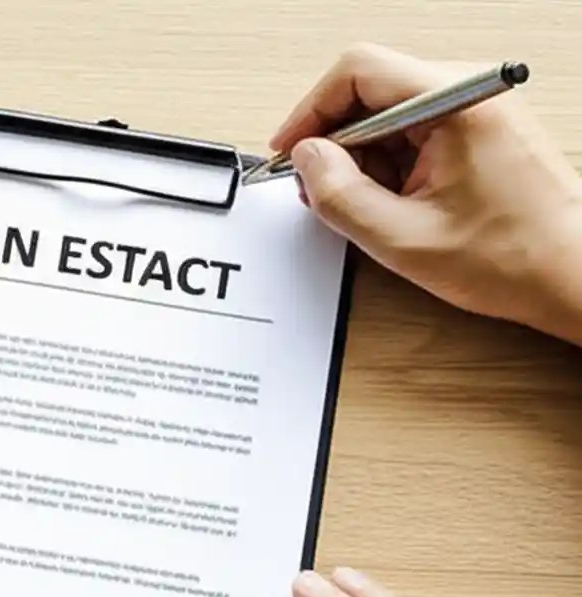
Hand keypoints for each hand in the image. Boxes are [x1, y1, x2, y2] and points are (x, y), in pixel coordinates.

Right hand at [272, 44, 581, 345]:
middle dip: (335, 141)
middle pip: (370, 90)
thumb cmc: (512, 259)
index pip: (359, 71)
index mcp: (456, 104)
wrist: (574, 278)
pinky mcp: (479, 129)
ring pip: (388, 113)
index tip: (290, 148)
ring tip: (366, 207)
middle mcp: (471, 92)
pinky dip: (389, 164)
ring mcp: (478, 108)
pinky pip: (414, 130)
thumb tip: (306, 160)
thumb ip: (339, 195)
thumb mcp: (401, 238)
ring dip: (362, 158)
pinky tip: (392, 203)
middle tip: (320, 189)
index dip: (311, 110)